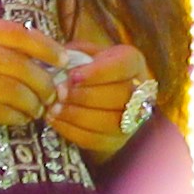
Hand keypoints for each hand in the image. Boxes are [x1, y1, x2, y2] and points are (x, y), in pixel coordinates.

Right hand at [0, 18, 66, 132]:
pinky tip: (21, 118)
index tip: (63, 58)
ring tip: (39, 108)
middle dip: (45, 82)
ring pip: (15, 93)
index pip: (19, 34)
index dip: (47, 47)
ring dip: (34, 103)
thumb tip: (30, 55)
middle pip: (23, 67)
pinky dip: (17, 117)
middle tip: (54, 92)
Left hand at [46, 43, 147, 160]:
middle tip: (59, 92)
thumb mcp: (82, 51)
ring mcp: (131, 120)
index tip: (73, 76)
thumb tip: (61, 63)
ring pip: (108, 122)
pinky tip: (55, 120)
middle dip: (85, 96)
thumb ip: (74, 54)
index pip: (123, 66)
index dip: (98, 73)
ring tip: (54, 107)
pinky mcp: (116, 141)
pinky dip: (72, 130)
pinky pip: (96, 140)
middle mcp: (139, 91)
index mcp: (132, 62)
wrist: (92, 93)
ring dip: (77, 115)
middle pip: (119, 97)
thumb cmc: (86, 68)